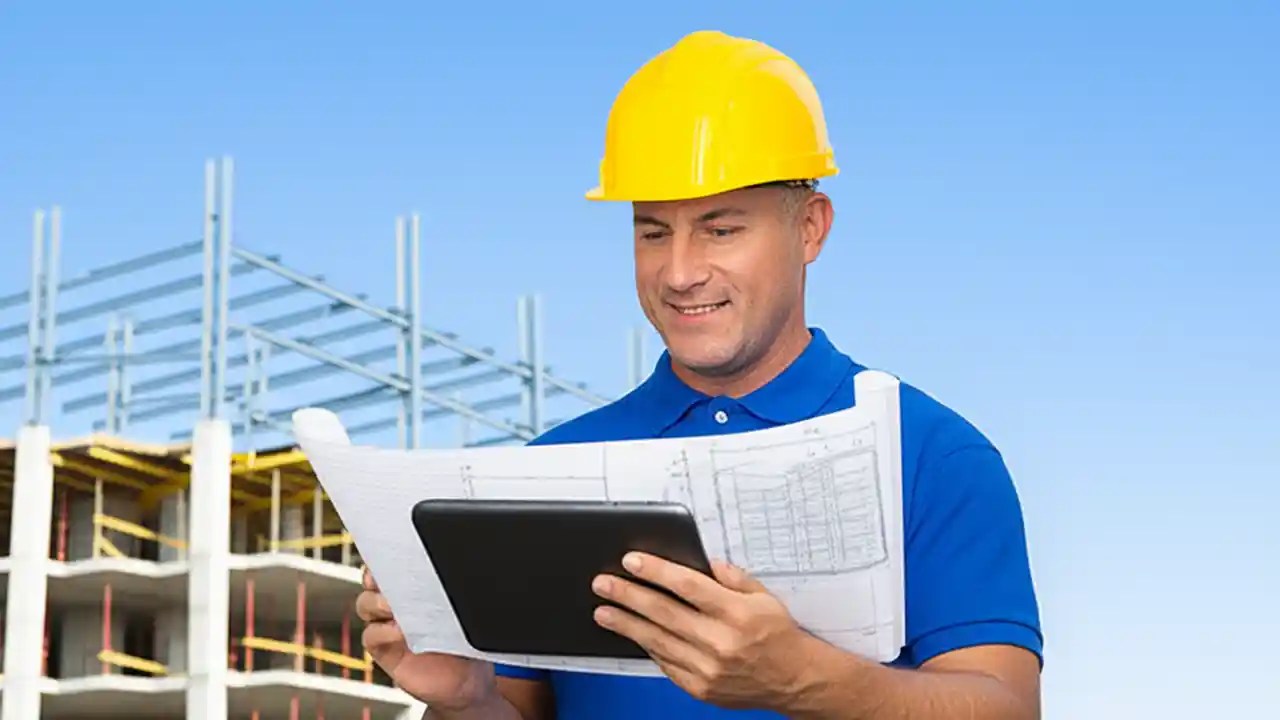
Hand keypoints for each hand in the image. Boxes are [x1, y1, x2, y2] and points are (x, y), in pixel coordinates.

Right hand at [356, 566, 497, 711]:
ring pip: (365, 604)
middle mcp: (394, 601)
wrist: (464, 679)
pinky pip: (371, 635)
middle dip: (377, 576)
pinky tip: (400, 631)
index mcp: (411, 585)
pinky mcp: (383, 648)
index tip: (392, 554)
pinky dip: (382, 631)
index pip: (390, 563)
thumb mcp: (461, 609)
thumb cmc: (464, 638)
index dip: (385, 556)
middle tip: (392, 578)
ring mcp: (386, 624)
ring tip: (395, 605)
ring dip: (377, 602)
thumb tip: (456, 568)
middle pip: (371, 580)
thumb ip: (450, 590)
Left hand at [590, 552, 818, 710]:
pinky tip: (632, 634)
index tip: (631, 561)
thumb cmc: (777, 635)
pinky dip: (647, 646)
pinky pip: (666, 663)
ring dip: (626, 624)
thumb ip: (732, 577)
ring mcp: (708, 668)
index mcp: (737, 613)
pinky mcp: (700, 687)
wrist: (794, 680)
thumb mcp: (764, 596)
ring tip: (603, 611)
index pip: (688, 586)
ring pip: (658, 640)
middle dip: (628, 596)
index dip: (656, 572)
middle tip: (603, 584)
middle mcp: (721, 641)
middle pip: (665, 613)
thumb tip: (704, 563)